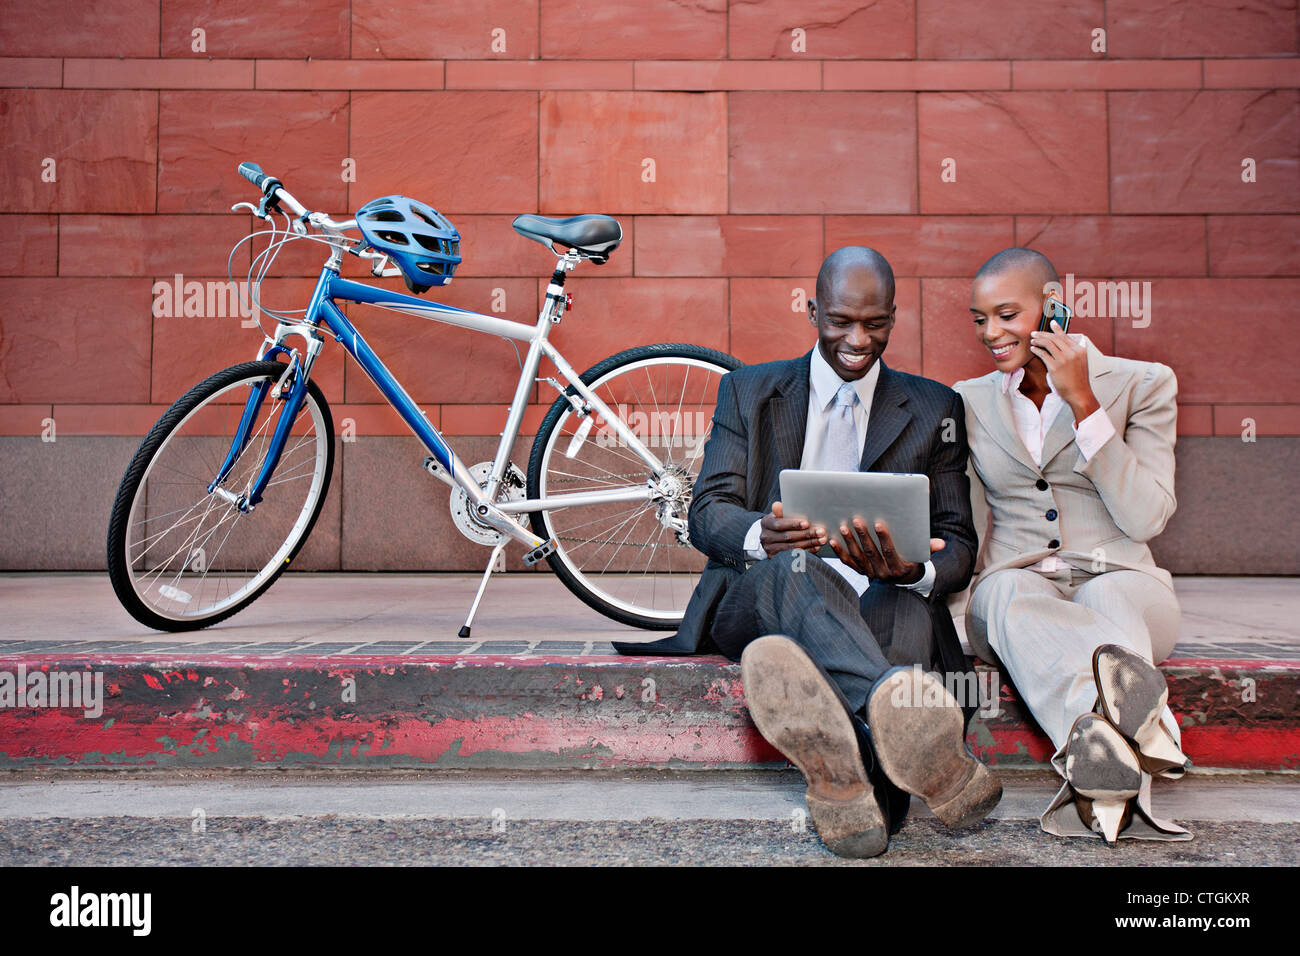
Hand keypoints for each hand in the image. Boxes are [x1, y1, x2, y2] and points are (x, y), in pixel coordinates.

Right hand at [759, 501, 826, 557]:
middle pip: (788, 537)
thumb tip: (778, 505)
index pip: (779, 524)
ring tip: (822, 539)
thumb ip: (780, 511)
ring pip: (792, 547)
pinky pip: (794, 555)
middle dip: (806, 534)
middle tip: (820, 531)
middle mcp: (766, 537)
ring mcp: (770, 549)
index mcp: (766, 524)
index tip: (807, 523)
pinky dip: (807, 550)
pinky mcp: (776, 557)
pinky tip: (816, 547)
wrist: (767, 538)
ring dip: (809, 543)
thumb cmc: (776, 523)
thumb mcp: (776, 515)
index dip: (793, 524)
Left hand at [828, 518, 945, 583]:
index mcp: (897, 569)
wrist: (902, 580)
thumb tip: (941, 544)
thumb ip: (929, 548)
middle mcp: (882, 574)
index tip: (879, 523)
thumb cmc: (912, 561)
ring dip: (850, 542)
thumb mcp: (921, 557)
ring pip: (858, 557)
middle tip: (857, 520)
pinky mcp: (860, 572)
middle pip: (871, 553)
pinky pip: (848, 563)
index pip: (890, 552)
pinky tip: (833, 541)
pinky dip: (840, 552)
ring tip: (844, 527)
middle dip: (863, 536)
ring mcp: (870, 574)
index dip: (884, 538)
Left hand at [1029, 319, 1098, 421]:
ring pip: (1048, 344)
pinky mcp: (1055, 367)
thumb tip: (1065, 344)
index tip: (1051, 322)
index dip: (1057, 329)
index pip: (1065, 336)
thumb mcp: (1080, 362)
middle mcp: (1072, 352)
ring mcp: (1064, 359)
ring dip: (1038, 341)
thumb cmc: (1078, 380)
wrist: (1079, 393)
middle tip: (1034, 333)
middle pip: (1055, 338)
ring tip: (1032, 341)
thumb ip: (1074, 352)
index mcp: (1079, 350)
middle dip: (1042, 334)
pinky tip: (1033, 349)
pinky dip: (1036, 350)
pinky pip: (1043, 354)